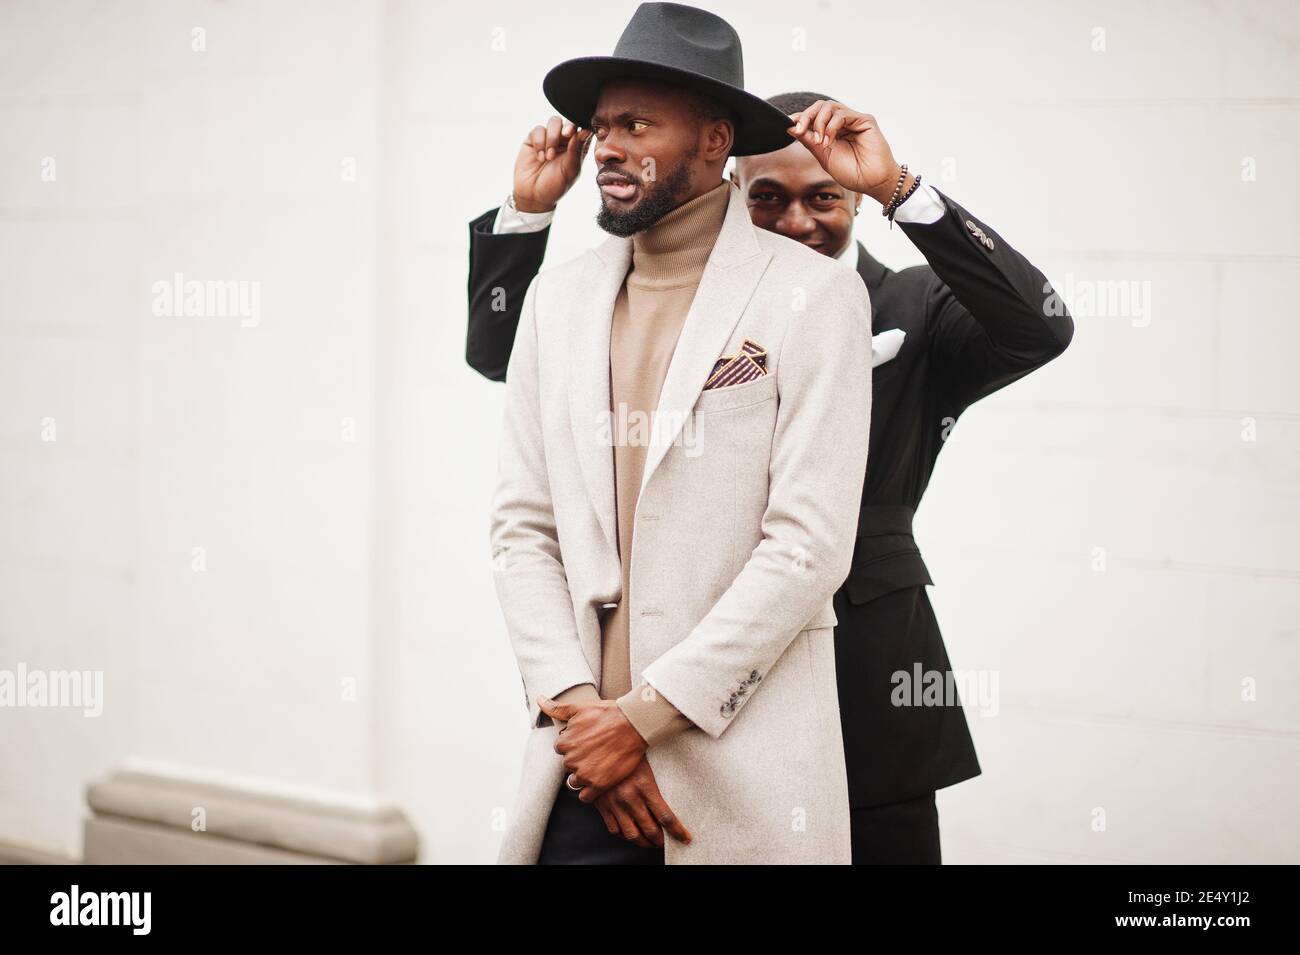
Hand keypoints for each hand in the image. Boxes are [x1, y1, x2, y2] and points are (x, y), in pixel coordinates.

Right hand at [513, 116, 590, 213]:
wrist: (533, 196)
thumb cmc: (555, 186)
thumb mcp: (570, 171)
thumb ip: (576, 151)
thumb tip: (583, 131)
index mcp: (576, 147)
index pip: (582, 129)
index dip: (581, 127)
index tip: (578, 133)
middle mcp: (564, 141)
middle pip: (568, 121)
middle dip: (567, 126)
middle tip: (566, 135)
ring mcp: (548, 139)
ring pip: (554, 122)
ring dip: (552, 137)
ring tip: (550, 156)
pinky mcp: (533, 139)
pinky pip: (538, 130)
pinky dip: (539, 143)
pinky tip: (540, 158)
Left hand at [539, 695, 644, 799]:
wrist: (633, 724)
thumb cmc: (608, 713)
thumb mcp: (580, 708)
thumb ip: (557, 708)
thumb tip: (539, 700)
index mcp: (564, 743)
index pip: (561, 749)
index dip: (574, 745)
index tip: (586, 741)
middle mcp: (571, 760)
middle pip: (569, 765)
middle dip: (579, 760)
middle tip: (595, 751)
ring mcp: (585, 774)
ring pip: (575, 781)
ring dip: (584, 776)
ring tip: (599, 764)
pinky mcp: (599, 785)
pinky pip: (585, 797)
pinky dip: (590, 791)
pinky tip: (600, 780)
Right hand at [593, 757, 691, 847]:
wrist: (598, 747)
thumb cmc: (628, 752)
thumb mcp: (648, 762)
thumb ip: (657, 781)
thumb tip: (672, 797)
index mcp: (645, 786)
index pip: (666, 816)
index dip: (677, 831)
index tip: (685, 838)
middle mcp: (630, 798)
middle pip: (650, 830)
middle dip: (661, 840)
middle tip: (666, 842)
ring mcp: (615, 803)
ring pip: (632, 834)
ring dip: (644, 842)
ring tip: (650, 842)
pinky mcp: (602, 806)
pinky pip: (614, 829)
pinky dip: (624, 835)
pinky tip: (630, 832)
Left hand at [786, 100, 912, 206]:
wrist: (872, 183)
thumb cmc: (852, 173)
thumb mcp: (824, 156)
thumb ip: (809, 141)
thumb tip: (790, 128)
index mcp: (833, 130)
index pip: (815, 116)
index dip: (800, 118)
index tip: (788, 125)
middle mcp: (844, 122)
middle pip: (820, 106)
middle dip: (806, 116)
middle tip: (798, 130)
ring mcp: (854, 119)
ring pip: (829, 106)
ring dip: (819, 123)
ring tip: (820, 143)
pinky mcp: (865, 120)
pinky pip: (842, 114)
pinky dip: (831, 126)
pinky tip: (829, 141)